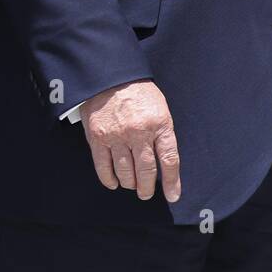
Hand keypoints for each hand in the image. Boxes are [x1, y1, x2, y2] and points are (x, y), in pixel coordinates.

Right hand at [81, 80, 180, 203]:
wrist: (110, 76)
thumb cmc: (139, 92)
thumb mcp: (160, 108)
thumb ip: (162, 133)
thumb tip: (164, 162)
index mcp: (159, 124)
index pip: (169, 159)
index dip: (171, 181)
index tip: (173, 195)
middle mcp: (139, 132)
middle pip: (146, 170)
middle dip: (147, 187)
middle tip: (146, 193)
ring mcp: (117, 136)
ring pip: (125, 172)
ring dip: (130, 184)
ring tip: (132, 186)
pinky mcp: (98, 138)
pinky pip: (103, 166)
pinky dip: (109, 179)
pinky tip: (114, 183)